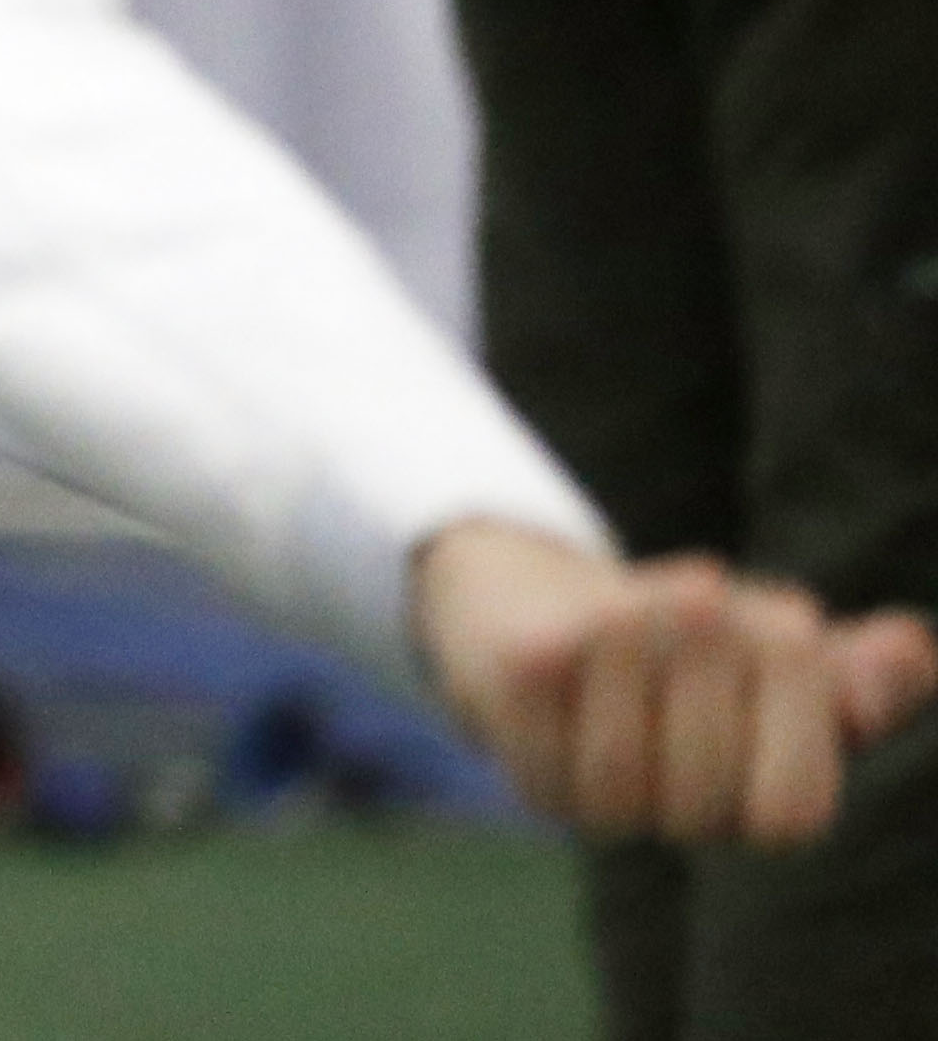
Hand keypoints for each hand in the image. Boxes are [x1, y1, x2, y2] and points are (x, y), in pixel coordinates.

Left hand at [414, 518, 937, 846]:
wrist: (545, 595)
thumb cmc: (695, 633)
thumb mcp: (789, 645)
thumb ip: (856, 667)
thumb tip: (906, 652)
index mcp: (746, 808)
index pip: (791, 816)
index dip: (800, 721)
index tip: (798, 638)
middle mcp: (663, 815)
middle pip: (704, 779)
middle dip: (723, 666)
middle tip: (717, 598)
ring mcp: (576, 785)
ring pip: (620, 753)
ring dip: (651, 646)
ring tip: (669, 587)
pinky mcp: (504, 716)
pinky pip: (546, 686)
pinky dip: (581, 633)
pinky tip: (597, 608)